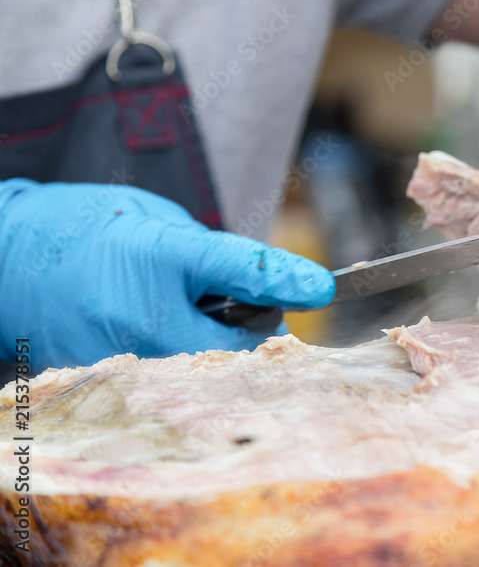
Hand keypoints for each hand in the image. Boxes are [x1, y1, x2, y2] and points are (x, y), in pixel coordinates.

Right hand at [0, 180, 334, 370]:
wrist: (10, 257)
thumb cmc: (89, 228)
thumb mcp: (157, 220)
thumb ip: (210, 252)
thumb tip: (265, 283)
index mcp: (155, 256)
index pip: (237, 267)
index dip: (285, 277)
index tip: (322, 288)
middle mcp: (139, 313)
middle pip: (232, 345)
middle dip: (251, 330)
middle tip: (243, 307)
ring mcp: (120, 356)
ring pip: (203, 371)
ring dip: (216, 349)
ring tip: (186, 315)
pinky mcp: (107, 384)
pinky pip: (170, 383)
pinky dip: (184, 363)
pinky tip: (162, 334)